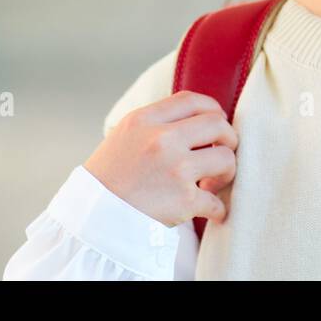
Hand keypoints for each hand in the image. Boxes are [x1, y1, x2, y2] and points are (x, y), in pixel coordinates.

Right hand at [84, 91, 237, 227]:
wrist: (92, 220)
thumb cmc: (108, 180)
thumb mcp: (123, 136)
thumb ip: (155, 124)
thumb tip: (194, 118)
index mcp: (145, 120)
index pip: (192, 100)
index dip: (212, 109)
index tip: (216, 122)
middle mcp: (162, 140)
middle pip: (218, 124)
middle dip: (227, 139)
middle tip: (220, 154)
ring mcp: (175, 169)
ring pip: (226, 159)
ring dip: (226, 173)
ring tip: (212, 184)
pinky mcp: (184, 201)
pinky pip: (218, 202)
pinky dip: (219, 210)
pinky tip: (212, 212)